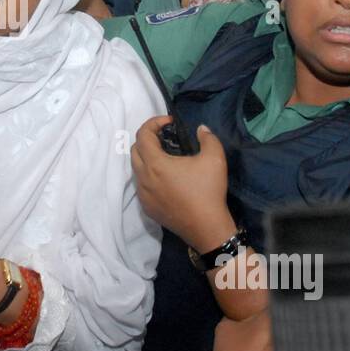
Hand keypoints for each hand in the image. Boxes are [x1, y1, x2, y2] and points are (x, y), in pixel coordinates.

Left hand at [131, 116, 234, 250]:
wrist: (206, 227)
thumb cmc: (208, 191)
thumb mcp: (215, 158)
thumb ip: (207, 137)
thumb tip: (200, 129)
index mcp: (155, 164)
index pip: (142, 135)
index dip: (153, 123)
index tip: (170, 123)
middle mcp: (143, 178)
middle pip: (135, 150)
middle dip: (147, 139)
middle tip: (166, 138)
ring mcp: (143, 195)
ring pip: (136, 169)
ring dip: (147, 158)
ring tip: (166, 157)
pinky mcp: (147, 208)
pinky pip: (142, 185)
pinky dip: (149, 176)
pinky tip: (166, 179)